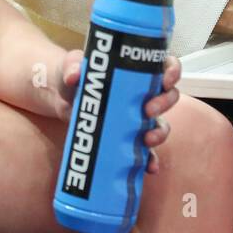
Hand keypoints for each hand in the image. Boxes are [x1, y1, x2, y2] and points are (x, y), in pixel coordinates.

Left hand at [52, 49, 182, 174]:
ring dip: (160, 132)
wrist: (60, 98)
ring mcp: (137, 116)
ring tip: (147, 138)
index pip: (164, 66)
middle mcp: (143, 93)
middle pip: (168, 96)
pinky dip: (150, 159)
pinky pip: (146, 150)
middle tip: (148, 109)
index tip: (165, 80)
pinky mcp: (127, 136)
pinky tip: (149, 166)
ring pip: (161, 124)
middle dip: (164, 103)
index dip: (172, 72)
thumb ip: (72, 66)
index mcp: (136, 70)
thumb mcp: (72, 65)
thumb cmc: (74, 75)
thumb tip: (74, 76)